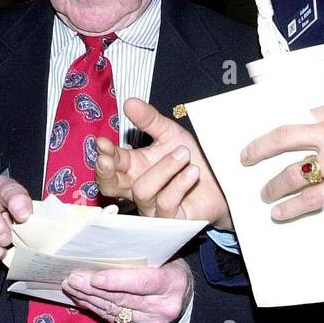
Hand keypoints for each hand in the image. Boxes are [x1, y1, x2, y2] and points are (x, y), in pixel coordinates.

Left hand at [62, 258, 191, 322]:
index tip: (93, 278)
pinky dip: (95, 308)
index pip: (141, 283)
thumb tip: (104, 245)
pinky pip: (113, 319)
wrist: (184, 296)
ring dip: (88, 299)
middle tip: (72, 278)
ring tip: (70, 286)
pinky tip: (81, 298)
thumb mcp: (164, 254)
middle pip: (122, 298)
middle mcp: (163, 307)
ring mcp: (152, 322)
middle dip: (93, 289)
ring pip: (114, 310)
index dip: (116, 281)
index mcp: (172, 283)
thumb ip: (140, 253)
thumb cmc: (169, 267)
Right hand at [94, 97, 230, 228]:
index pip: (111, 163)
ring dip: (165, 168)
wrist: (221, 180)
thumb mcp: (170, 133)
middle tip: (109, 159)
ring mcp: (152, 207)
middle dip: (105, 173)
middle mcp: (138, 188)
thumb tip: (129, 102)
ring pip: (142, 191)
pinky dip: (180, 183)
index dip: (104, 154)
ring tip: (184, 154)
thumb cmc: (191, 158)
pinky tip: (193, 172)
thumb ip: (149, 119)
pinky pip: (165, 203)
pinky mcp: (170, 220)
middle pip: (109, 188)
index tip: (102, 142)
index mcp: (133, 166)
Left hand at [242, 99, 323, 221]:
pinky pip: (311, 199)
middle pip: (284, 138)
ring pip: (293, 173)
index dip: (280, 129)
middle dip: (258, 149)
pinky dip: (291, 207)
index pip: (300, 117)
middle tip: (245, 158)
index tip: (268, 138)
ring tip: (264, 193)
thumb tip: (323, 120)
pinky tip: (279, 214)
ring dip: (273, 185)